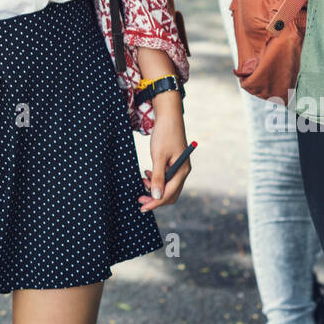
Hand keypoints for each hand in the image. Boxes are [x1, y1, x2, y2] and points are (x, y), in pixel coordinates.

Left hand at [140, 91, 188, 212]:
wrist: (169, 116)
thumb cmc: (164, 134)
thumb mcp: (158, 156)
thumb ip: (158, 177)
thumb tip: (157, 196)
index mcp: (181, 171)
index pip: (168, 194)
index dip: (155, 202)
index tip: (143, 207)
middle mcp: (183, 171)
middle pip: (170, 193)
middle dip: (155, 198)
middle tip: (140, 198)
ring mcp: (179, 167)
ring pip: (168, 186)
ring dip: (155, 188)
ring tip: (143, 180)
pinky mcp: (175, 163)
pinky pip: (167, 178)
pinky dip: (157, 179)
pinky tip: (148, 173)